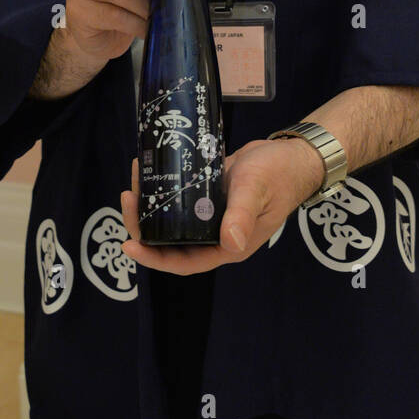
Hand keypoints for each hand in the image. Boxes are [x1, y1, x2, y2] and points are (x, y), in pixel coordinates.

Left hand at [120, 135, 325, 273]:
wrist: (290, 156)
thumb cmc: (277, 177)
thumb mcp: (256, 192)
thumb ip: (242, 215)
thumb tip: (229, 243)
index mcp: (226, 246)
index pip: (182, 262)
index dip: (153, 258)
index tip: (128, 244)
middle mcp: (214, 236)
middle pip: (169, 240)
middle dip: (143, 224)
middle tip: (128, 197)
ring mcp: (209, 216)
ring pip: (170, 219)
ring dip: (150, 203)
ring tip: (136, 178)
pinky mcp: (206, 196)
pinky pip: (178, 199)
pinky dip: (163, 188)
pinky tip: (151, 170)